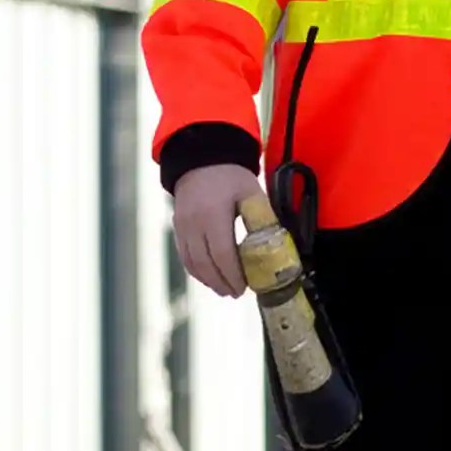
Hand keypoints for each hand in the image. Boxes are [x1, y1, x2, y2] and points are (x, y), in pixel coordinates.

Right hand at [172, 164, 263, 297]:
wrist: (201, 157)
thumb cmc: (231, 176)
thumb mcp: (251, 193)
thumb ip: (261, 218)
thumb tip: (273, 245)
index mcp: (214, 214)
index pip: (223, 254)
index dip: (233, 274)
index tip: (244, 287)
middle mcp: (194, 223)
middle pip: (205, 263)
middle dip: (221, 282)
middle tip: (236, 293)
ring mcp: (182, 226)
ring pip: (192, 263)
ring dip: (208, 280)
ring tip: (224, 289)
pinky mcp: (177, 227)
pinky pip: (184, 255)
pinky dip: (196, 270)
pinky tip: (209, 276)